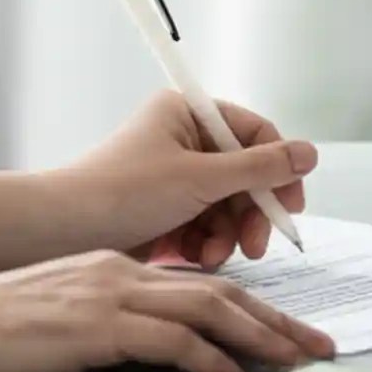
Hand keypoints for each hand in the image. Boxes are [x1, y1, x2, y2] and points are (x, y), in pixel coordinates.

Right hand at [0, 250, 335, 371]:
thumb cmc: (4, 328)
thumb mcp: (76, 314)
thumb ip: (125, 320)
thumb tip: (172, 345)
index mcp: (125, 268)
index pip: (208, 286)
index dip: (257, 310)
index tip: (290, 333)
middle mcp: (127, 273)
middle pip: (223, 293)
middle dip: (277, 322)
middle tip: (317, 347)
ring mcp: (113, 295)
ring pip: (208, 309)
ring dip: (258, 336)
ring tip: (292, 359)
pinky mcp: (96, 324)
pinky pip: (169, 338)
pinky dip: (206, 356)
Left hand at [59, 90, 315, 268]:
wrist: (61, 234)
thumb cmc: (122, 192)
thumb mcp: (202, 177)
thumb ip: (261, 168)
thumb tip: (309, 153)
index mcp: (188, 114)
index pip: (255, 134)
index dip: (278, 169)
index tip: (290, 204)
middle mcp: (183, 141)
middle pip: (245, 175)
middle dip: (252, 212)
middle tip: (258, 244)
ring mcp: (175, 179)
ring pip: (229, 206)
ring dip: (231, 234)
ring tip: (219, 255)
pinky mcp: (166, 212)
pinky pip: (207, 226)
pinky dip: (209, 244)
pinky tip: (200, 257)